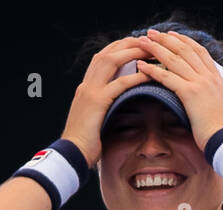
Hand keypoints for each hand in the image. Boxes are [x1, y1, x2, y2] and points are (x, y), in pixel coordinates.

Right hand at [61, 37, 153, 166]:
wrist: (71, 155)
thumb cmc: (85, 144)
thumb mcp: (95, 120)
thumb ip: (105, 108)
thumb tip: (121, 107)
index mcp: (86, 88)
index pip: (102, 57)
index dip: (120, 48)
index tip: (137, 46)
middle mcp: (86, 85)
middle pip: (107, 52)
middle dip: (128, 44)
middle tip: (148, 42)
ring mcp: (90, 91)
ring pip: (111, 60)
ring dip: (132, 53)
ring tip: (150, 52)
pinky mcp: (97, 102)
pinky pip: (119, 84)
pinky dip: (135, 77)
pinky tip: (149, 75)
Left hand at [134, 28, 222, 151]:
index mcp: (217, 78)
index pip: (199, 52)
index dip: (184, 41)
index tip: (171, 35)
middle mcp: (208, 77)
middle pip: (184, 50)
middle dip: (166, 39)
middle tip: (151, 34)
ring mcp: (199, 83)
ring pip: (174, 59)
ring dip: (155, 48)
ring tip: (142, 42)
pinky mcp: (189, 94)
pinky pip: (167, 77)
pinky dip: (152, 70)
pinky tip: (140, 66)